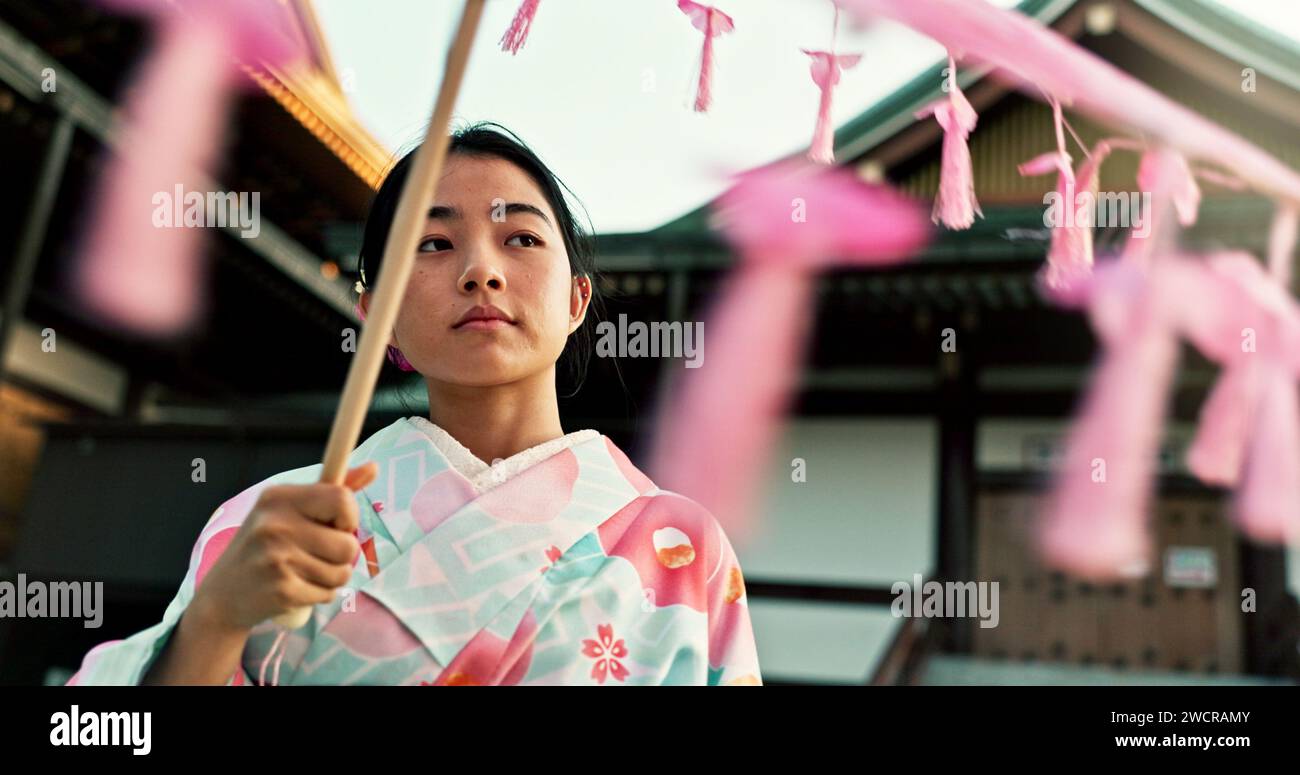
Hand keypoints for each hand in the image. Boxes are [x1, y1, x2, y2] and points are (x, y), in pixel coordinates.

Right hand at [192, 462, 377, 631]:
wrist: (223, 595)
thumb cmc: (263, 547)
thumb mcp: (288, 511)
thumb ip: (332, 492)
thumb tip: (373, 468)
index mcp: (279, 497)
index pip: (341, 499)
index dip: (349, 517)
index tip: (335, 526)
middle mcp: (275, 524)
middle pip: (348, 544)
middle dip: (342, 555)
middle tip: (317, 555)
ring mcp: (277, 558)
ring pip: (342, 572)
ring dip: (331, 577)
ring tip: (305, 572)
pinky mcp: (282, 590)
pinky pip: (328, 593)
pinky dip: (319, 594)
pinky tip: (297, 588)